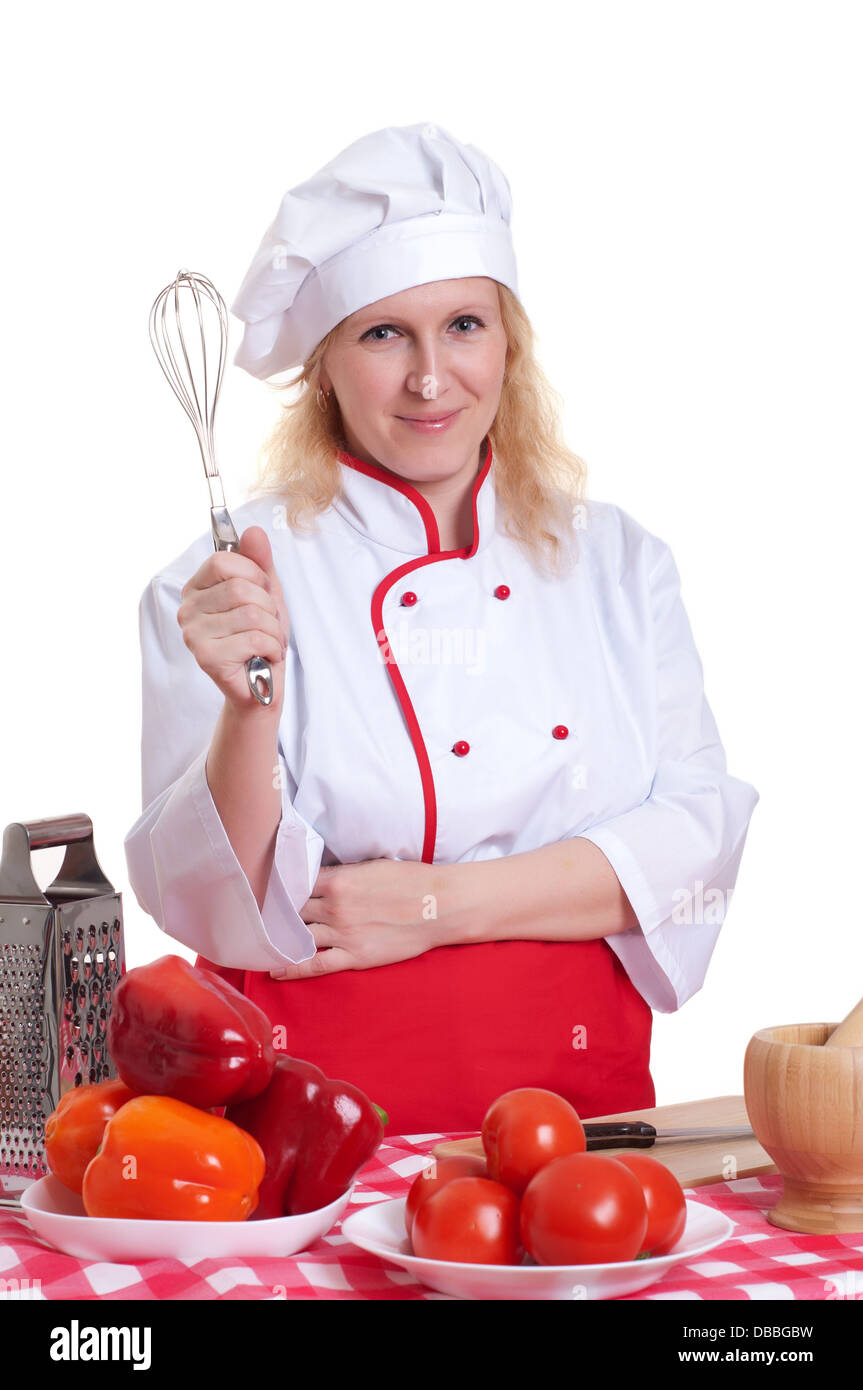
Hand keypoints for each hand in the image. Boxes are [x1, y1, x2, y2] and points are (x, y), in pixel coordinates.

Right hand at [177, 526, 289, 712]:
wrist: (263, 684)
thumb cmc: (260, 637)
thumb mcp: (266, 592)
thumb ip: (259, 562)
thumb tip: (253, 531)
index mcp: (197, 589)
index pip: (223, 560)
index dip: (255, 575)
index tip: (263, 592)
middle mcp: (187, 610)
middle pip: (240, 588)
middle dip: (268, 608)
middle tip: (267, 625)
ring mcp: (193, 635)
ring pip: (250, 614)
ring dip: (272, 631)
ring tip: (267, 643)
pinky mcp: (206, 658)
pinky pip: (253, 638)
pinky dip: (270, 648)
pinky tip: (263, 657)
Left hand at [268, 858, 445, 978]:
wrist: (439, 906)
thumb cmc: (410, 881)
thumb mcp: (371, 867)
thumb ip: (341, 873)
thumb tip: (318, 878)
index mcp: (338, 880)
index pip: (295, 885)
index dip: (279, 890)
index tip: (267, 894)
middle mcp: (335, 906)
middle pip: (292, 911)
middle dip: (275, 915)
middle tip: (259, 919)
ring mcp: (343, 933)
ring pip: (299, 937)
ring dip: (280, 940)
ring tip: (262, 944)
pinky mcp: (354, 956)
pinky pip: (315, 964)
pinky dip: (293, 967)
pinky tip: (276, 969)